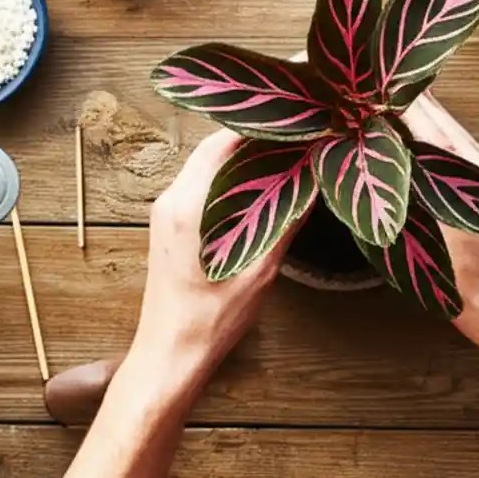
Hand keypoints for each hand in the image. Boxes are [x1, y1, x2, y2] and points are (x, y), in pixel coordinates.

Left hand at [45, 130, 293, 423]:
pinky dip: (230, 180)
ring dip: (242, 160)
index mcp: (188, 204)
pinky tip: (259, 190)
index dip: (260, 127)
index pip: (224, 140)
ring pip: (208, 166)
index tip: (296, 123)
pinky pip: (201, 187)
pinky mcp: (168, 227)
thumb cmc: (211, 320)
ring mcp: (165, 212)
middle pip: (214, 148)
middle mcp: (170, 200)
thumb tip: (314, 180)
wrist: (169, 354)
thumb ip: (286, 220)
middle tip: (297, 138)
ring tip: (284, 160)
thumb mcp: (260, 270)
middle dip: (255, 139)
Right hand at [402, 95, 478, 362]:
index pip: (436, 137)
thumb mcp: (439, 260)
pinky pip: (474, 166)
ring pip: (465, 148)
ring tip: (408, 105)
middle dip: (421, 107)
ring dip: (436, 125)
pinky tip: (435, 150)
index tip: (382, 90)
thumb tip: (392, 180)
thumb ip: (418, 214)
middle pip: (453, 134)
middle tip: (391, 84)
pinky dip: (450, 149)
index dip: (409, 111)